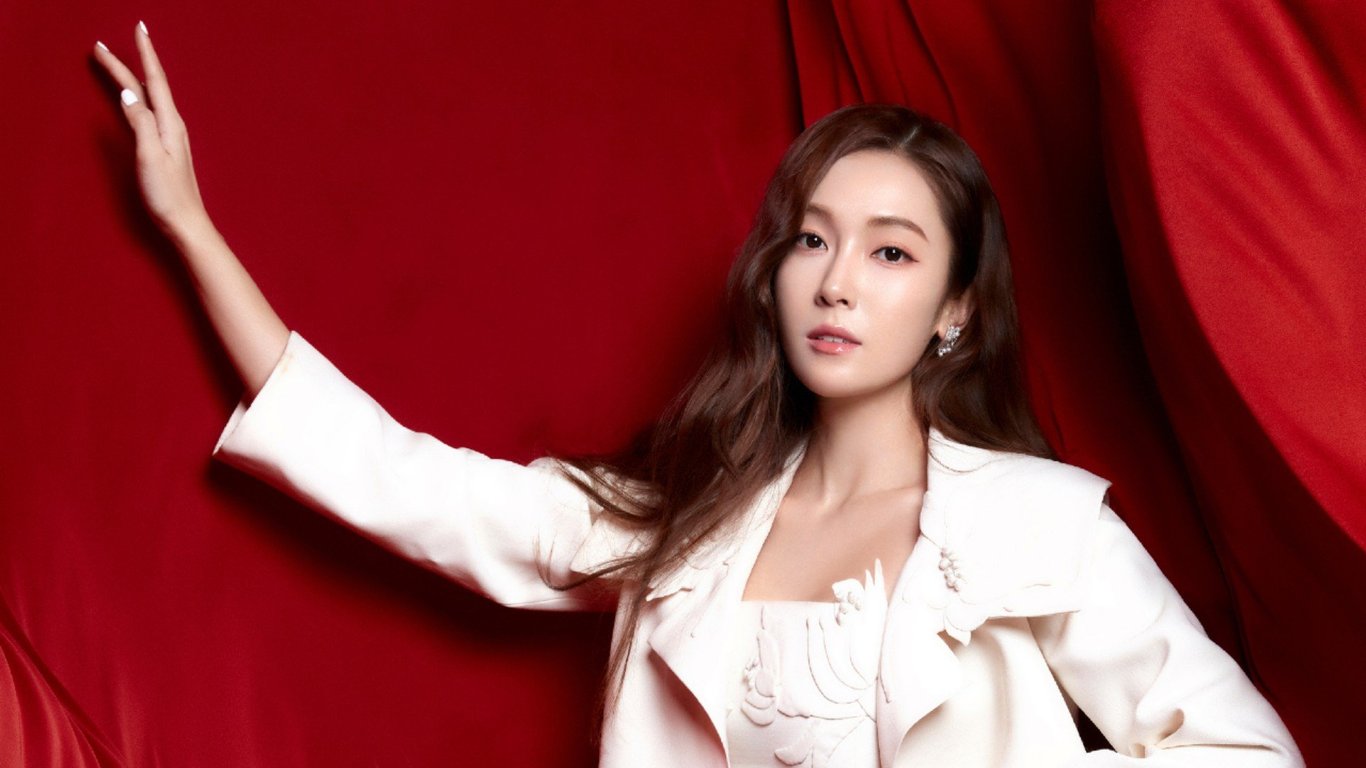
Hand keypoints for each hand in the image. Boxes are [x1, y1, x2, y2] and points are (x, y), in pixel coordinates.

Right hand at [93, 22, 212, 240]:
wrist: (186, 224)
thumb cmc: (169, 195)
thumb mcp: (150, 157)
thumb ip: (140, 123)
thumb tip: (128, 94)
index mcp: (169, 124)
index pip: (154, 80)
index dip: (144, 53)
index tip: (138, 28)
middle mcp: (172, 126)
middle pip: (146, 86)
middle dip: (126, 63)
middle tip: (101, 47)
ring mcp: (170, 136)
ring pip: (147, 98)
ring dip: (130, 78)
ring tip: (114, 64)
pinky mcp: (165, 147)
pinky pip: (147, 112)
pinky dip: (136, 98)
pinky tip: (134, 99)